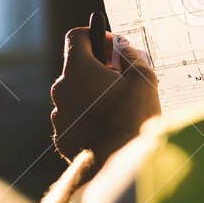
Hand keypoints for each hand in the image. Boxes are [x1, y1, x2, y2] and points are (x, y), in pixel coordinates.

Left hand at [50, 26, 160, 162]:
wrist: (117, 166)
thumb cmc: (133, 119)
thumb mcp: (143, 79)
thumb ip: (132, 57)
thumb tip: (123, 50)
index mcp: (78, 70)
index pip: (76, 37)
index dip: (96, 36)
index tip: (113, 48)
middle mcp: (62, 89)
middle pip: (77, 68)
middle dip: (99, 69)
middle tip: (122, 80)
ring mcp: (59, 114)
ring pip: (75, 95)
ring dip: (93, 95)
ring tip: (118, 109)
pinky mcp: (62, 136)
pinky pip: (74, 119)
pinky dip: (88, 118)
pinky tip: (108, 129)